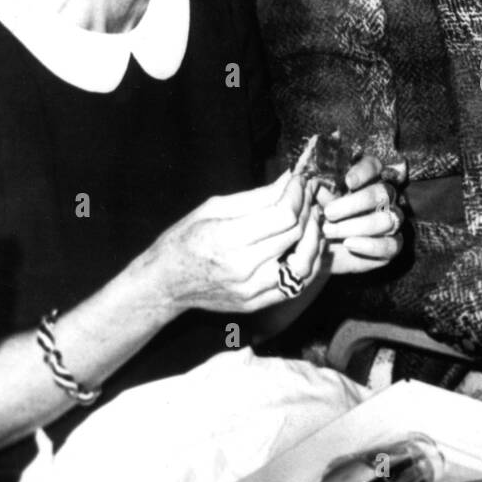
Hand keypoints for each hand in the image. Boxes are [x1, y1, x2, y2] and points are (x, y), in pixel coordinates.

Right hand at [137, 174, 322, 315]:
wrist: (165, 283)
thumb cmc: (185, 239)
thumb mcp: (214, 208)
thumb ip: (257, 197)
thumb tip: (290, 179)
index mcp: (226, 238)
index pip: (283, 215)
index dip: (298, 194)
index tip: (301, 181)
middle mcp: (241, 267)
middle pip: (295, 235)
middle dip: (308, 209)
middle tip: (310, 196)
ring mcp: (251, 289)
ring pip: (304, 264)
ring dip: (315, 238)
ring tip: (313, 221)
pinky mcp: (257, 303)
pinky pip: (297, 285)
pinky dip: (310, 263)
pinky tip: (307, 246)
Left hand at [316, 156, 403, 275]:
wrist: (323, 250)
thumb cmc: (321, 217)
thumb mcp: (317, 201)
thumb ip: (319, 191)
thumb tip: (316, 182)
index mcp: (368, 179)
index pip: (375, 166)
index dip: (364, 172)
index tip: (348, 182)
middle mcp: (386, 197)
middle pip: (383, 193)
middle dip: (355, 203)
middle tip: (329, 213)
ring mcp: (393, 220)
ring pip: (387, 219)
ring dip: (358, 226)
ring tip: (331, 231)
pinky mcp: (394, 244)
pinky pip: (391, 244)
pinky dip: (370, 245)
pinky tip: (348, 244)